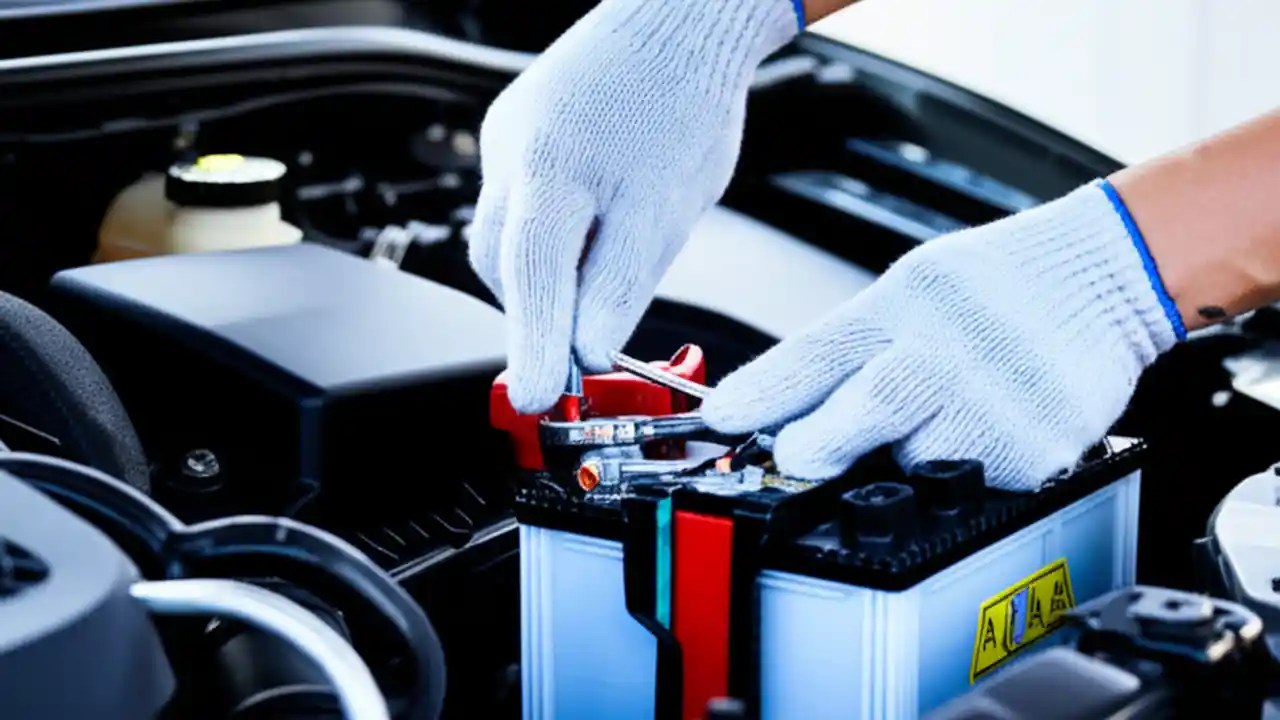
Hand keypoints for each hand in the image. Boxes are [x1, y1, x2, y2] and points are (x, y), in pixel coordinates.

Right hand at [468, 0, 798, 412]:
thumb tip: (590, 349)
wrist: (680, 17)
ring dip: (543, 273)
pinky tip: (583, 227)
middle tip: (577, 346)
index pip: (535, 278)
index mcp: (555, 168)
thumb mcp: (668, 207)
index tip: (536, 397)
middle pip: (506, 264)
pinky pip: (515, 204)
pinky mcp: (511, 133)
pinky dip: (545, 235)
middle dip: (538, 310)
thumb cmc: (687, 100)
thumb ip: (622, 281)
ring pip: (508, 238)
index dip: (533, 344)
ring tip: (596, 269)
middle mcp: (515, 151)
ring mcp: (506, 138)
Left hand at [701, 182, 1180, 490]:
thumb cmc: (997, 286)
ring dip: (904, 458)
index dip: (762, 394)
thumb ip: (846, 349)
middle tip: (800, 456)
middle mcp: (949, 348)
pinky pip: (974, 483)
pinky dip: (963, 468)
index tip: (722, 422)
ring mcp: (997, 400)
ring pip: (916, 463)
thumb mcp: (909, 290)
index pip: (817, 354)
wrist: (1109, 273)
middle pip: (865, 412)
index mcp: (903, 303)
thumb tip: (774, 408)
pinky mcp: (1037, 448)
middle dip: (819, 446)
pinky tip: (984, 426)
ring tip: (937, 415)